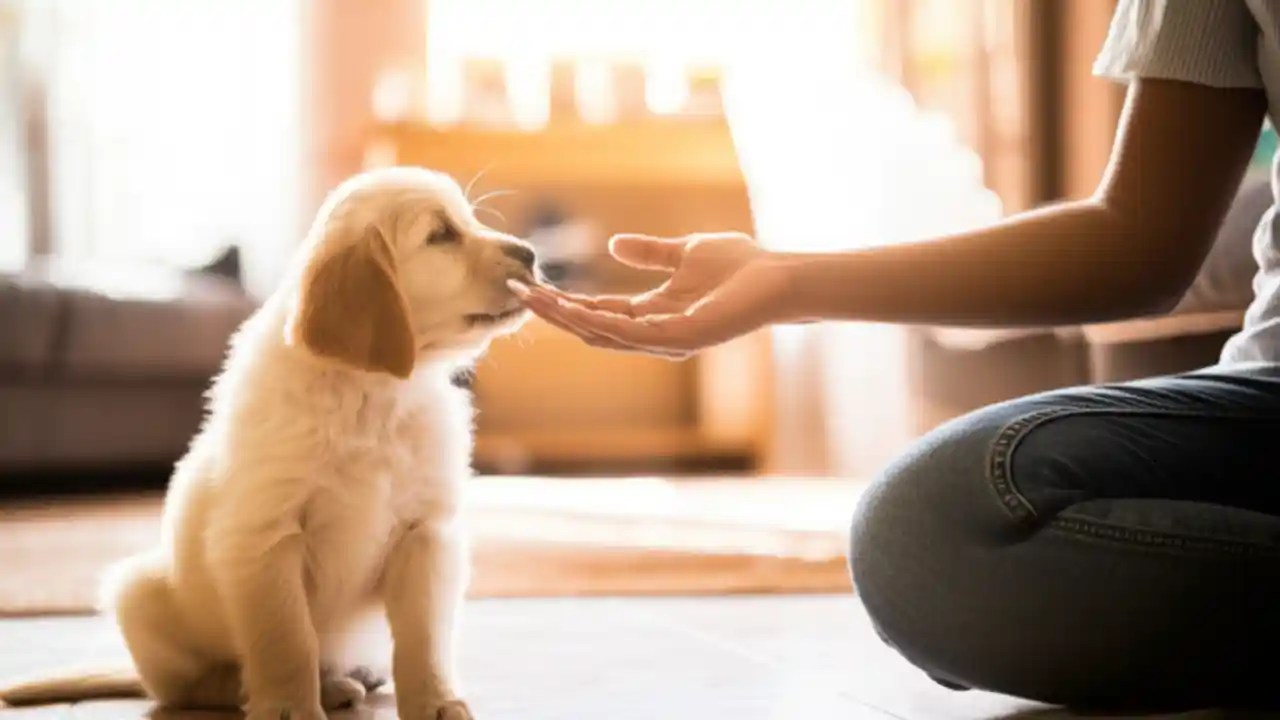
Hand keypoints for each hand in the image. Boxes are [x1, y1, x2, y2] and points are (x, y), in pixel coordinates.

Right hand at [511, 232, 790, 358]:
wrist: (777, 277)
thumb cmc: (740, 266)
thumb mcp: (683, 252)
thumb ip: (650, 252)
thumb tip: (614, 244)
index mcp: (653, 313)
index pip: (598, 312)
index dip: (563, 301)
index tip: (530, 284)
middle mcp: (653, 333)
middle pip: (591, 327)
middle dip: (552, 312)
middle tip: (516, 293)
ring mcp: (666, 340)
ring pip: (603, 333)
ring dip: (565, 317)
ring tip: (533, 299)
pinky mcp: (679, 339)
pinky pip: (629, 333)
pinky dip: (598, 322)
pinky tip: (573, 308)